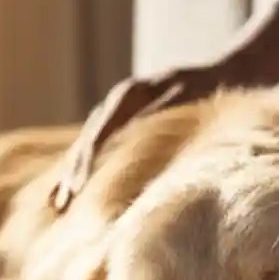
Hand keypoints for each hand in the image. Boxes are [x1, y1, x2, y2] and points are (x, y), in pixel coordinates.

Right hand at [50, 63, 220, 211]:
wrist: (220, 74)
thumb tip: (135, 139)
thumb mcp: (190, 98)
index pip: (99, 133)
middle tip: (63, 204)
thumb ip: (163, 115)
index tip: (79, 188)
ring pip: (85, 147)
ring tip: (57, 205)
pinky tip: (68, 194)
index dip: (87, 162)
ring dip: (71, 176)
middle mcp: (116, 102)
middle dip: (73, 174)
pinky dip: (81, 172)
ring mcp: (115, 113)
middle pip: (87, 142)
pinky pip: (94, 150)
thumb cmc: (209, 89)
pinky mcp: (120, 125)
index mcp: (130, 94)